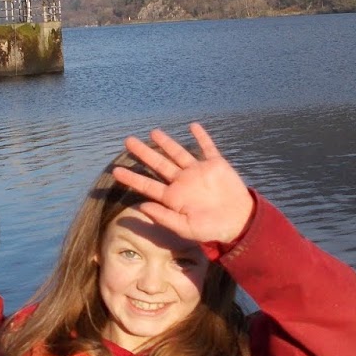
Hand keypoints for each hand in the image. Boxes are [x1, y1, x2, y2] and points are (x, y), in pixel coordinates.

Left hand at [112, 123, 253, 247]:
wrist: (239, 222)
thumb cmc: (211, 229)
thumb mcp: (185, 228)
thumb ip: (163, 217)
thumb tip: (141, 206)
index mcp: (173, 197)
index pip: (148, 185)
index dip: (132, 178)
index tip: (115, 172)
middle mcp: (183, 181)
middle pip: (159, 164)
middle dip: (143, 153)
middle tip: (128, 141)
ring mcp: (198, 172)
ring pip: (178, 153)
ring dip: (167, 142)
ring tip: (153, 132)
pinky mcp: (215, 165)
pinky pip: (207, 148)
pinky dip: (201, 137)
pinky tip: (193, 126)